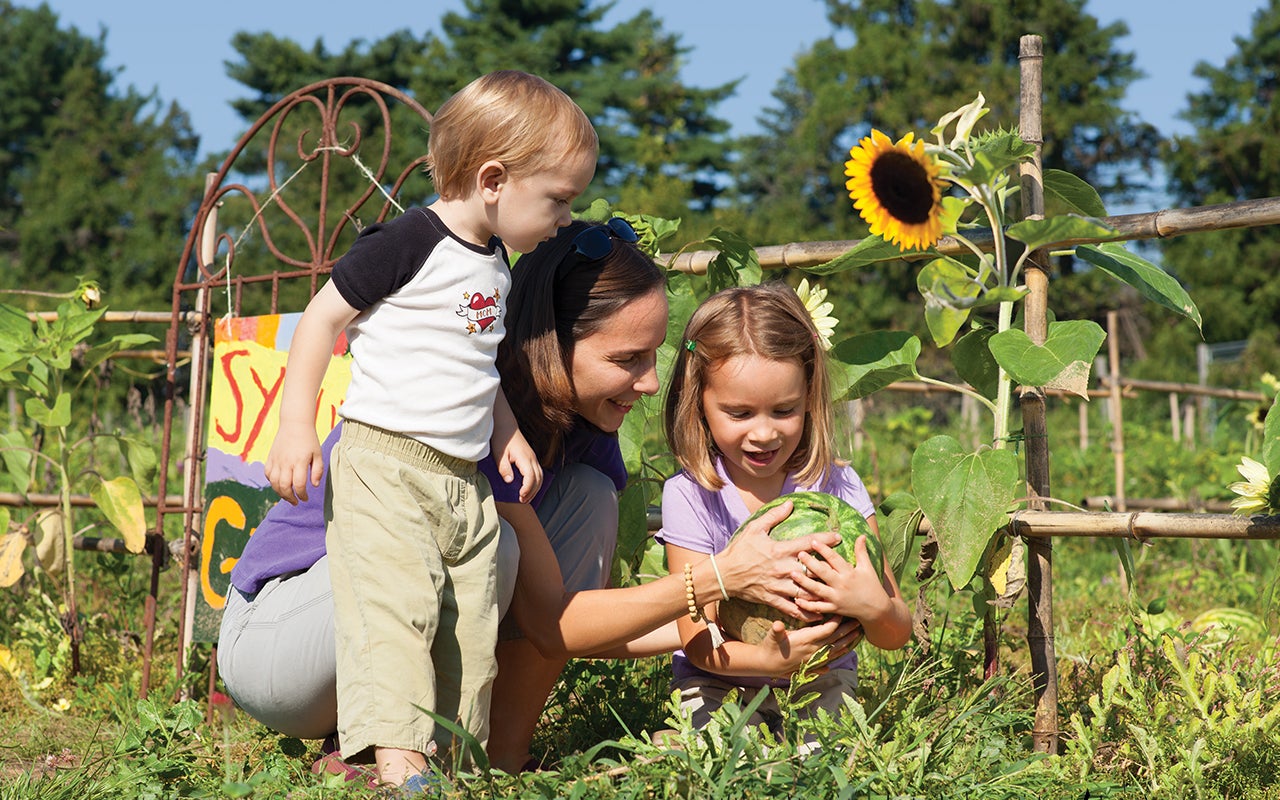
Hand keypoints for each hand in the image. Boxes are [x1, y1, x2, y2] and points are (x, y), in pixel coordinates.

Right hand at [264, 423, 322, 504]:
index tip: (305, 498)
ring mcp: (276, 460)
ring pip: (274, 483)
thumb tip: (314, 486)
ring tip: (288, 496)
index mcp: (300, 461)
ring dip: (280, 493)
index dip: (302, 495)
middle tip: (296, 502)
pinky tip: (279, 484)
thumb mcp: (318, 454)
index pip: (299, 484)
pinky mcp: (270, 458)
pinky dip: (272, 482)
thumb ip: (318, 470)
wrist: (294, 424)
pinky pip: (268, 474)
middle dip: (290, 498)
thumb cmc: (309, 439)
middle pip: (284, 486)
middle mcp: (286, 462)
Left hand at [493, 426, 541, 502]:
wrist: (505, 426)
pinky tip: (527, 488)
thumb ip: (504, 468)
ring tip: (525, 498)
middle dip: (532, 492)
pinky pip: (538, 473)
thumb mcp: (499, 454)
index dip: (527, 488)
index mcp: (525, 458)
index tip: (520, 497)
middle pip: (538, 479)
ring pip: (541, 477)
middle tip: (522, 501)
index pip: (531, 477)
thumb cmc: (501, 439)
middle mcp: (532, 458)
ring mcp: (533, 458)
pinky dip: (535, 483)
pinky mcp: (531, 458)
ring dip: (535, 489)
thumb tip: (510, 481)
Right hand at [715, 500, 841, 620]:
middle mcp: (782, 569)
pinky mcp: (773, 599)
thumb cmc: (740, 550)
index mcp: (779, 550)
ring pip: (806, 591)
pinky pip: (793, 608)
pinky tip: (820, 614)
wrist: (723, 575)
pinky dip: (807, 613)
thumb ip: (774, 516)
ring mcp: (778, 586)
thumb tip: (790, 504)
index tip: (838, 537)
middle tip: (843, 568)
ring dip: (821, 592)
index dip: (825, 539)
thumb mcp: (755, 528)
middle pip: (812, 570)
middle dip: (828, 568)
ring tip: (836, 592)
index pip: (807, 543)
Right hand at [755, 616, 862, 676]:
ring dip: (848, 641)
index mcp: (805, 641)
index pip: (826, 630)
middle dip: (847, 629)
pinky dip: (840, 652)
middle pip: (835, 639)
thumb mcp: (771, 637)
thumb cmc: (770, 647)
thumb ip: (776, 631)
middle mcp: (813, 650)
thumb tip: (777, 625)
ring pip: (836, 649)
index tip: (841, 611)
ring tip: (858, 633)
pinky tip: (847, 649)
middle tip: (858, 620)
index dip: (835, 621)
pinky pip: (831, 658)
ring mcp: (814, 658)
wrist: (768, 665)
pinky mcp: (813, 663)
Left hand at [794, 536, 912, 650]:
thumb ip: (861, 551)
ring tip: (793, 573)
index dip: (824, 549)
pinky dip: (807, 605)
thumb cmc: (871, 586)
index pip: (834, 559)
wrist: (876, 609)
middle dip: (810, 563)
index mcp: (849, 573)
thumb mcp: (867, 568)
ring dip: (804, 582)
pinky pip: (818, 607)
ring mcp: (836, 598)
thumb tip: (861, 535)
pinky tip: (796, 599)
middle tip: (799, 554)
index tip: (813, 541)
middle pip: (823, 573)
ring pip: (817, 590)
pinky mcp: (834, 609)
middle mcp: (841, 585)